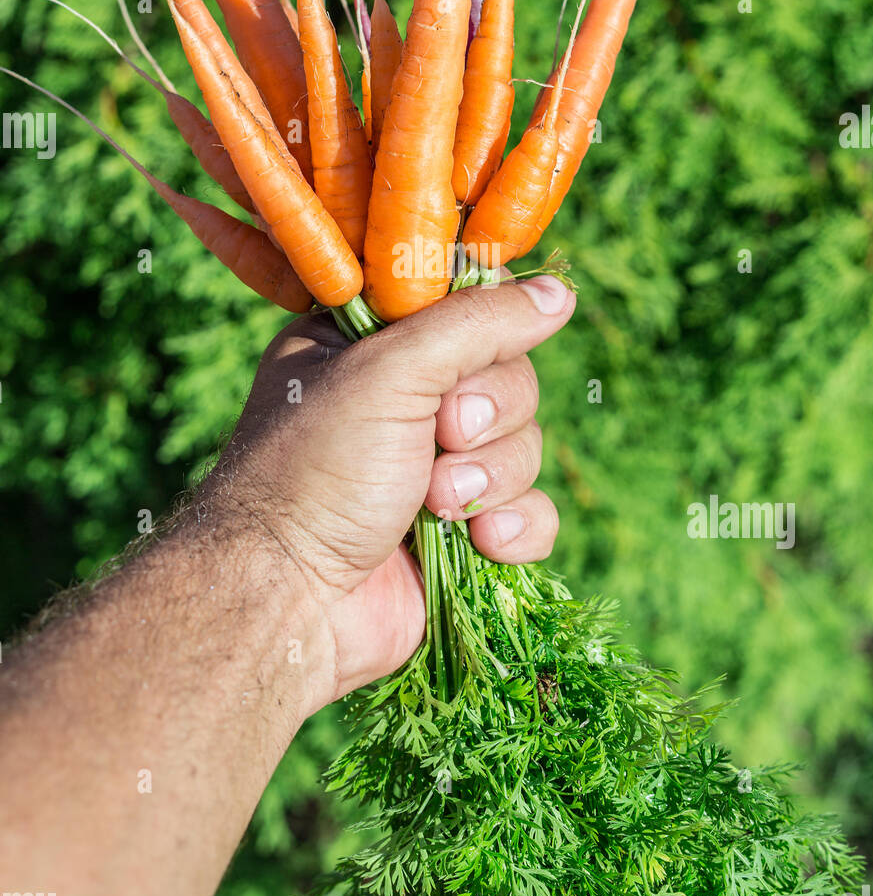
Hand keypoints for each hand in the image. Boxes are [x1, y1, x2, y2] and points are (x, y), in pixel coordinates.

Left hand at [209, 275, 574, 710]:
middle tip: (443, 436)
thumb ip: (478, 323)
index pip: (465, 306)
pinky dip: (515, 526)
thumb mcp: (389, 371)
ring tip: (436, 507)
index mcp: (369, 344)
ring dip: (491, 478)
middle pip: (509, 377)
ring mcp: (433, 470)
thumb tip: (559, 292)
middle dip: (486, 416)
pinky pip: (532, 512)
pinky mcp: (462, 536)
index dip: (483, 330)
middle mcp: (402, 401)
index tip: (461, 358)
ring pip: (525, 446)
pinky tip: (483, 545)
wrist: (289, 602)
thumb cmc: (318, 471)